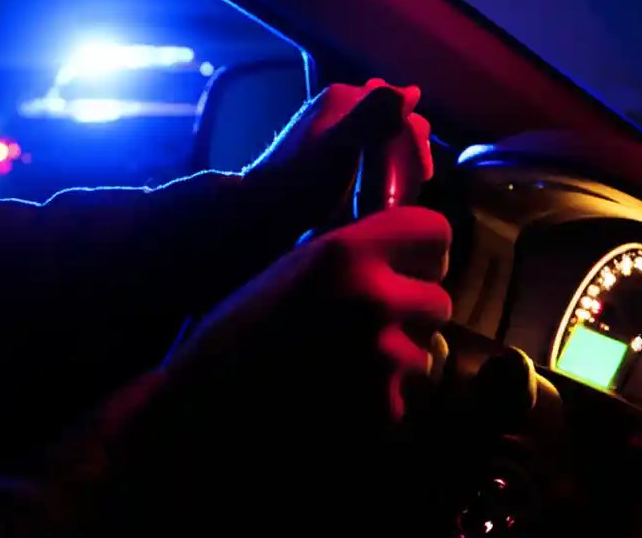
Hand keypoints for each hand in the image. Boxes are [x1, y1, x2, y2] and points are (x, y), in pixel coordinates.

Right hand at [173, 205, 450, 418]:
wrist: (203, 409)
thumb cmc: (234, 333)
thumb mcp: (289, 266)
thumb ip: (347, 249)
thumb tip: (396, 238)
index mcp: (346, 251)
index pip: (435, 233)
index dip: (423, 253)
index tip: (406, 269)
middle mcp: (373, 298)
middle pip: (438, 300)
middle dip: (410, 313)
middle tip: (366, 326)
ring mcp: (383, 358)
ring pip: (425, 354)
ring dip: (397, 360)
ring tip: (344, 368)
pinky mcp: (385, 410)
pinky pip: (406, 398)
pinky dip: (382, 402)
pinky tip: (337, 401)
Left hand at [245, 79, 433, 228]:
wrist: (258, 217)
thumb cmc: (301, 182)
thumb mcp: (341, 145)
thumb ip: (374, 114)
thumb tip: (411, 92)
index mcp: (341, 99)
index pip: (398, 109)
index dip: (415, 140)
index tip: (421, 174)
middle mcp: (336, 112)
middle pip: (388, 128)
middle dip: (406, 155)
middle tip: (412, 188)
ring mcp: (328, 137)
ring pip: (377, 147)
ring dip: (392, 170)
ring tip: (395, 198)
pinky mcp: (323, 163)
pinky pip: (361, 164)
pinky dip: (373, 179)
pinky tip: (374, 202)